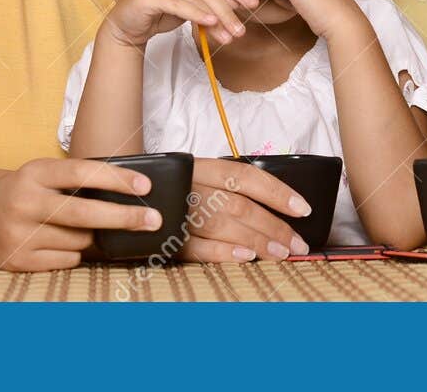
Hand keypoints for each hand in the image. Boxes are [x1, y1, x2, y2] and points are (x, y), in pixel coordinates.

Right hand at [0, 157, 157, 270]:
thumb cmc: (19, 194)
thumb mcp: (40, 176)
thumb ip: (74, 181)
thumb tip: (128, 192)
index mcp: (34, 173)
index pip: (81, 172)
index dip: (116, 179)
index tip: (144, 186)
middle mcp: (25, 202)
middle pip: (85, 214)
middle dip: (124, 217)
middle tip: (153, 220)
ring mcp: (20, 234)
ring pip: (79, 240)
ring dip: (91, 237)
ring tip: (77, 228)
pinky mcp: (18, 261)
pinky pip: (67, 260)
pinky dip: (73, 253)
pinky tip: (58, 243)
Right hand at [100, 0, 256, 48]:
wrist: (131, 24)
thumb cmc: (163, 12)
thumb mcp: (193, 8)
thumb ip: (212, 5)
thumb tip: (240, 7)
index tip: (254, 4)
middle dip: (228, 10)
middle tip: (241, 29)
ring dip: (216, 17)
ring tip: (229, 34)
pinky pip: (178, 4)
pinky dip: (195, 13)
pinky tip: (210, 22)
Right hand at [178, 158, 311, 262]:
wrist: (124, 198)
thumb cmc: (170, 188)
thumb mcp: (196, 176)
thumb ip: (226, 186)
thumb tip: (272, 206)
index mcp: (201, 167)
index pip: (246, 176)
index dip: (277, 192)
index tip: (303, 208)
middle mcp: (190, 185)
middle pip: (239, 205)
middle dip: (273, 226)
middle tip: (297, 244)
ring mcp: (177, 211)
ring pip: (223, 225)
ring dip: (256, 241)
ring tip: (280, 253)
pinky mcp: (166, 237)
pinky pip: (198, 246)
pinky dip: (223, 252)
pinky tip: (245, 258)